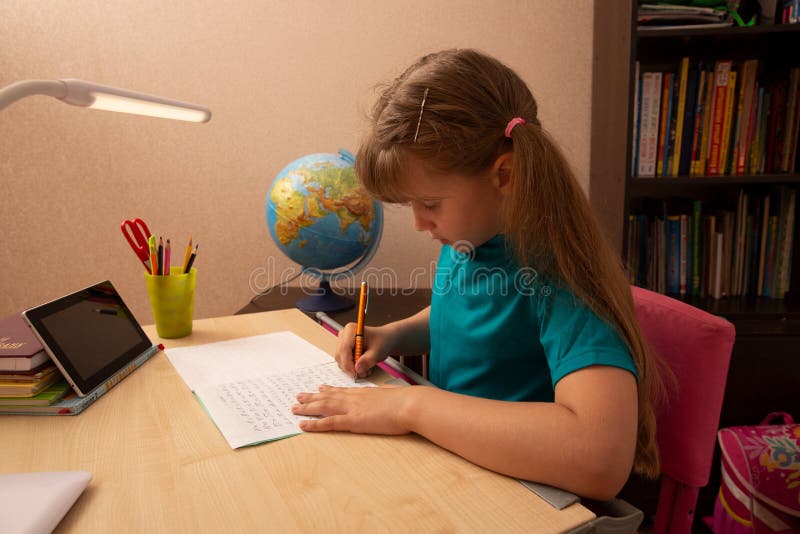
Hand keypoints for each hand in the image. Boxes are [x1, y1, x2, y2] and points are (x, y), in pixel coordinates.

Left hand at [292, 384, 411, 434]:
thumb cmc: (408, 402)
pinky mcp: (353, 421)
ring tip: (295, 408)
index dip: (329, 390)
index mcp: (366, 393)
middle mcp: (356, 398)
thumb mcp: (395, 397)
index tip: (320, 388)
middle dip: (313, 397)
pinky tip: (303, 425)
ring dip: (308, 407)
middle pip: (329, 397)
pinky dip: (314, 424)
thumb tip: (390, 401)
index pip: (343, 391)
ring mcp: (353, 409)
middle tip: (299, 397)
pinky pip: (329, 423)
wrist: (411, 404)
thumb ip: (388, 399)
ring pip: (324, 407)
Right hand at [334, 323, 396, 377]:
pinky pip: (343, 362)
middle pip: (340, 355)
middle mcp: (343, 335)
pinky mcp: (343, 349)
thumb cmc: (382, 341)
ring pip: (341, 360)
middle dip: (350, 367)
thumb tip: (357, 368)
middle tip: (364, 373)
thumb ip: (368, 360)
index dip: (348, 363)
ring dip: (352, 368)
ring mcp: (342, 342)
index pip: (344, 349)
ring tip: (366, 369)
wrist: (385, 339)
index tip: (355, 373)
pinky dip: (352, 367)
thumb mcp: (378, 351)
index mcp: (351, 330)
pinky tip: (363, 366)